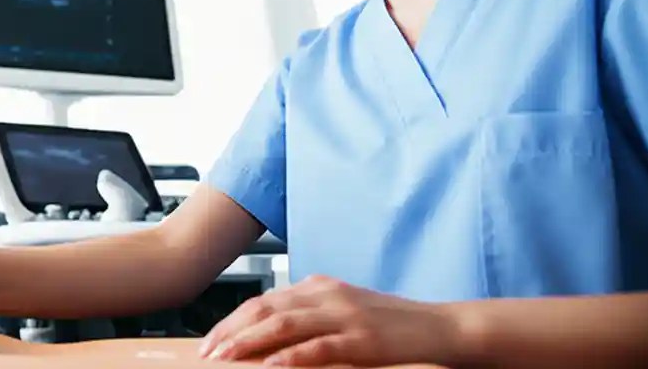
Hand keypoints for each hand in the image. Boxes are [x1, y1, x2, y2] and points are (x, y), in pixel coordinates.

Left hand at [198, 275, 464, 365]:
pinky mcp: (362, 339)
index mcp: (319, 286)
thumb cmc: (393, 324)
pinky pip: (318, 347)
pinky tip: (268, 366)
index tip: (211, 339)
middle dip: (230, 330)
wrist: (441, 326)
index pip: (265, 300)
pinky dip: (289, 356)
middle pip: (265, 308)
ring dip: (248, 341)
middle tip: (206, 351)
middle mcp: (326, 294)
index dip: (234, 319)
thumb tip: (273, 334)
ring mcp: (343, 314)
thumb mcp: (346, 312)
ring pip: (283, 324)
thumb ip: (312, 316)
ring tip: (224, 357)